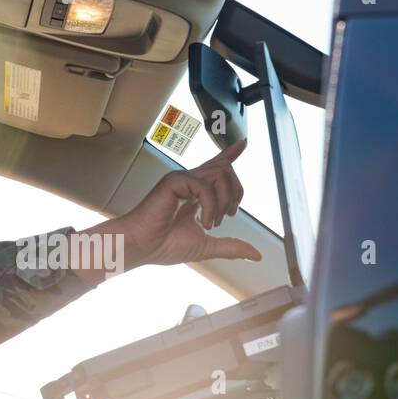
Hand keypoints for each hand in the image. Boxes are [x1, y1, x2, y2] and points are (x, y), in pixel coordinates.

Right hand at [76, 139, 261, 282]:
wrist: (142, 247)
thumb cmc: (164, 245)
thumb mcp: (207, 246)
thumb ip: (231, 247)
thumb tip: (255, 255)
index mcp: (196, 193)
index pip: (216, 167)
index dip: (231, 154)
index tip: (243, 144)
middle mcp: (190, 182)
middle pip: (226, 169)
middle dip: (236, 192)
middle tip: (227, 216)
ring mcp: (182, 180)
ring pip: (220, 173)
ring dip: (223, 201)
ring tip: (211, 222)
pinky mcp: (174, 181)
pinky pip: (204, 186)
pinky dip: (210, 206)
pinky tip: (203, 222)